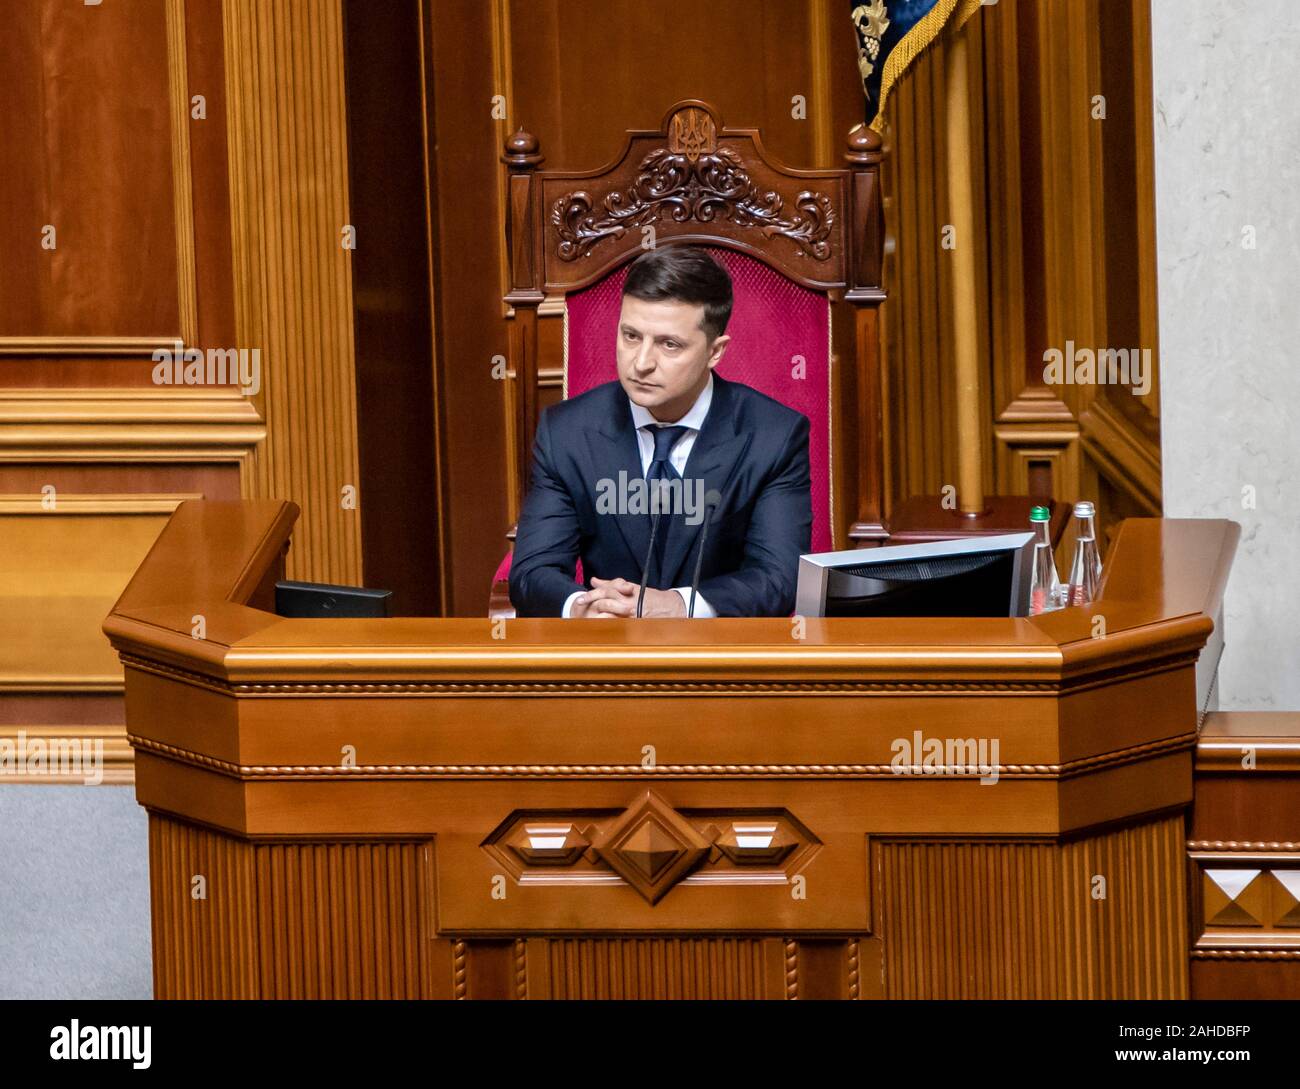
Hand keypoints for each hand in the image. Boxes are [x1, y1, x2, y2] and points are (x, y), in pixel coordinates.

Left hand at [570, 578, 685, 617]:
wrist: (671, 607)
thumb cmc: (649, 597)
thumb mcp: (631, 588)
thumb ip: (611, 584)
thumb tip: (593, 580)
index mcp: (627, 591)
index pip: (607, 590)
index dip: (592, 594)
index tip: (580, 599)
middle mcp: (629, 600)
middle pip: (607, 598)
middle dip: (592, 601)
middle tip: (579, 604)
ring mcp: (633, 612)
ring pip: (612, 611)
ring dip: (598, 615)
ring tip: (586, 619)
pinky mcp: (637, 622)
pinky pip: (622, 624)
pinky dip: (611, 625)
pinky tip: (602, 627)